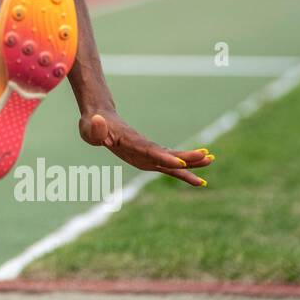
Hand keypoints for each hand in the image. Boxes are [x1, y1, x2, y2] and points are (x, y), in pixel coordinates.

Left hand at [79, 110, 213, 186]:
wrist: (99, 118)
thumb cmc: (92, 125)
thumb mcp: (88, 127)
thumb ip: (94, 128)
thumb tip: (97, 122)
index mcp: (129, 140)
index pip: (148, 149)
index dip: (162, 156)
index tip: (177, 162)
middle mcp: (143, 145)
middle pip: (167, 152)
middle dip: (186, 157)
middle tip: (207, 157)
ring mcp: (148, 151)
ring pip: (172, 158)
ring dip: (191, 162)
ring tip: (211, 162)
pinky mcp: (149, 157)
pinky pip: (168, 166)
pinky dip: (183, 173)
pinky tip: (198, 180)